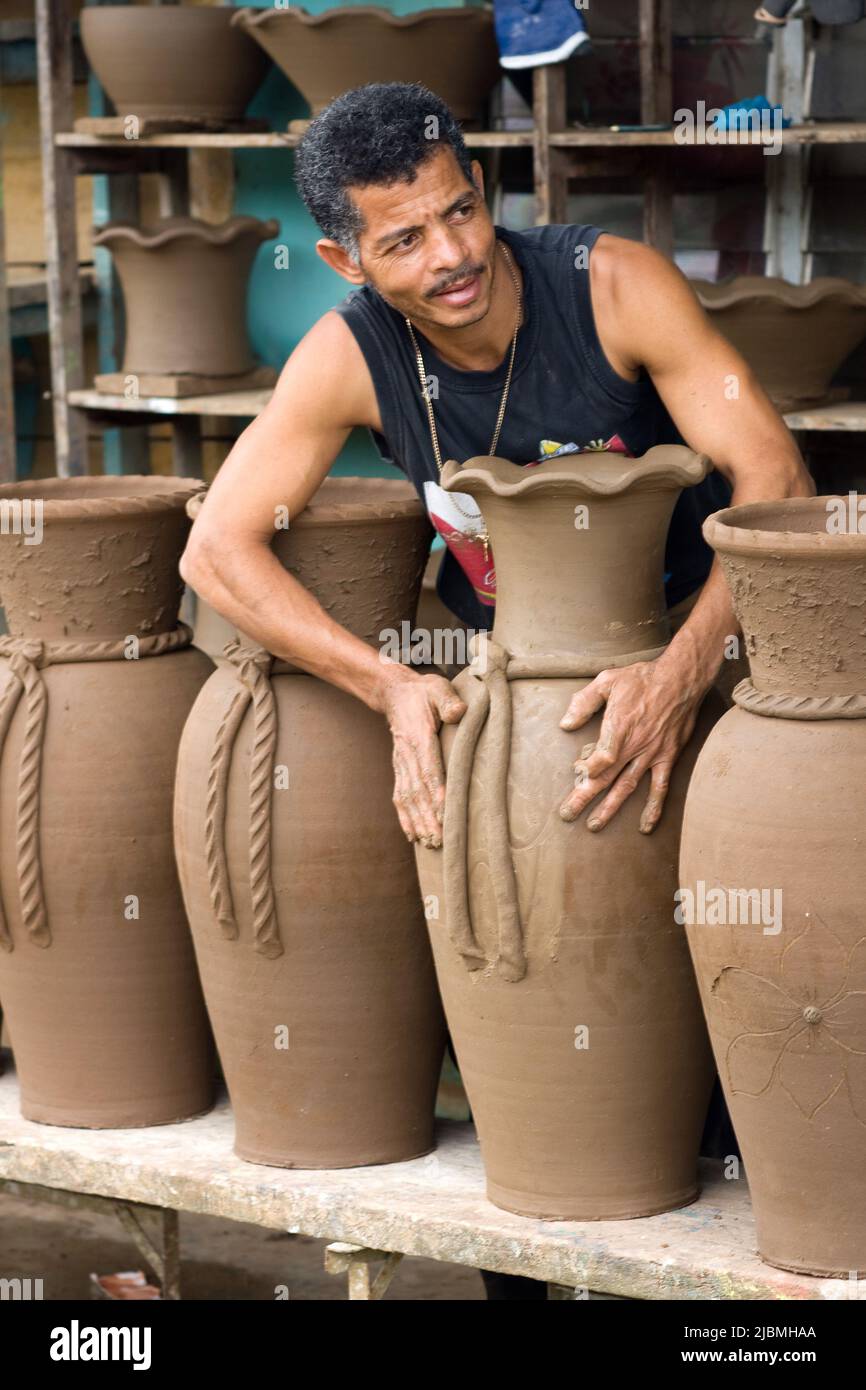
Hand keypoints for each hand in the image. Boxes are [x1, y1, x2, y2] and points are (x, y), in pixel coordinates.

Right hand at [381, 670, 466, 847]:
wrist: (395, 693)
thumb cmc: (424, 692)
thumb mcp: (438, 688)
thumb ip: (448, 700)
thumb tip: (459, 713)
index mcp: (420, 736)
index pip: (429, 768)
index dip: (436, 792)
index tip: (444, 813)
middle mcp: (408, 754)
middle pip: (417, 791)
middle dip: (428, 817)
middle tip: (440, 840)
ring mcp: (401, 764)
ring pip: (408, 798)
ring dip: (418, 823)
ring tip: (429, 843)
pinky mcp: (399, 769)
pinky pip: (400, 797)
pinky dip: (405, 818)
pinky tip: (412, 836)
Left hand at [557, 650, 705, 833]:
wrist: (682, 678)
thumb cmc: (643, 678)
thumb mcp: (607, 680)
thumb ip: (584, 702)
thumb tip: (566, 723)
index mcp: (619, 727)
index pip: (601, 758)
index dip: (587, 769)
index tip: (576, 773)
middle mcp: (635, 745)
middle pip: (606, 777)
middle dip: (584, 798)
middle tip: (567, 814)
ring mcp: (652, 754)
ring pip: (628, 787)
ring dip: (610, 808)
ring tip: (594, 825)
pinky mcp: (668, 757)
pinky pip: (660, 787)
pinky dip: (653, 808)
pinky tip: (645, 826)